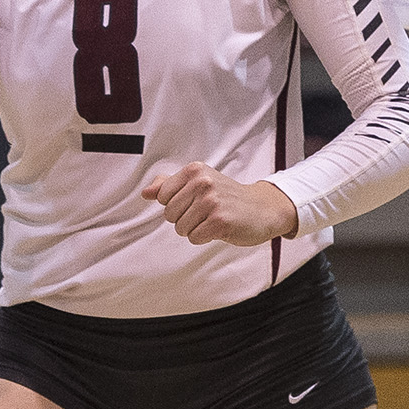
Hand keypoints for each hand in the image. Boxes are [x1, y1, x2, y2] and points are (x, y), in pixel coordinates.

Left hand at [140, 162, 296, 245]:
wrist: (262, 208)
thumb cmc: (227, 197)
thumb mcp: (199, 183)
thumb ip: (169, 185)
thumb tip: (145, 193)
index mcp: (195, 170)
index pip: (163, 196)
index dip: (175, 205)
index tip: (194, 201)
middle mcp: (203, 182)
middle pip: (170, 214)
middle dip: (184, 219)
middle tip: (205, 213)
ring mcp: (212, 201)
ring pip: (181, 228)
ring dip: (194, 229)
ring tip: (212, 220)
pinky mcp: (220, 221)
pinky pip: (194, 237)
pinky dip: (204, 238)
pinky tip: (218, 229)